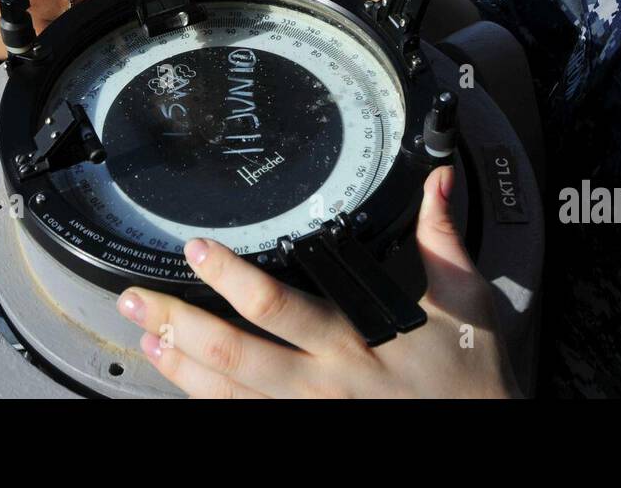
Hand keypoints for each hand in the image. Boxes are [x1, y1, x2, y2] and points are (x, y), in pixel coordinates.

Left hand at [116, 166, 523, 397]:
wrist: (485, 442)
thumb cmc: (473, 380)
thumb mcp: (467, 304)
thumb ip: (442, 238)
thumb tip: (438, 179)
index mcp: (358, 343)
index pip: (280, 308)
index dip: (231, 278)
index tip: (197, 248)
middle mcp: (326, 386)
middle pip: (235, 357)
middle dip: (178, 325)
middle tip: (135, 299)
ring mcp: (312, 420)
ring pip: (229, 396)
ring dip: (180, 365)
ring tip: (145, 335)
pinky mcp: (307, 437)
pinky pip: (246, 422)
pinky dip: (205, 399)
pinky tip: (180, 379)